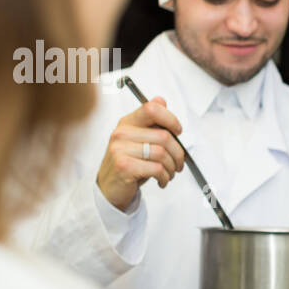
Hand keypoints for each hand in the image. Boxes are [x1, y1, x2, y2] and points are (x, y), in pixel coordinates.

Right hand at [95, 97, 185, 211]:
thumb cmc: (128, 163)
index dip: (171, 119)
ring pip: (162, 154)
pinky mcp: (124, 166)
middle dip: (178, 153)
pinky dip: (165, 177)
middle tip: (178, 163)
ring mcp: (120, 150)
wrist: (109, 187)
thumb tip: (161, 100)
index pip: (152, 109)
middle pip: (164, 136)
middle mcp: (122, 133)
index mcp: (127, 123)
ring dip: (172, 167)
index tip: (178, 131)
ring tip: (169, 173)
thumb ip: (151, 122)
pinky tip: (162, 180)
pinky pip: (157, 169)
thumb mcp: (139, 140)